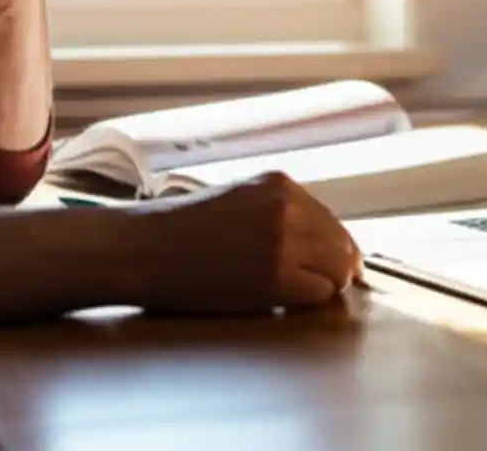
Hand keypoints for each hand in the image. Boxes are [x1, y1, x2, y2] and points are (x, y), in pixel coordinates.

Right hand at [129, 173, 362, 313]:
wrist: (142, 248)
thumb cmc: (180, 231)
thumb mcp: (238, 199)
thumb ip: (279, 211)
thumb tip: (320, 243)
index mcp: (280, 184)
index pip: (331, 221)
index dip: (331, 249)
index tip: (324, 266)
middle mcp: (289, 207)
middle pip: (343, 247)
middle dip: (335, 269)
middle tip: (316, 287)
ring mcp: (285, 241)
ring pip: (339, 271)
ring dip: (323, 286)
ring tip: (294, 293)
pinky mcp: (277, 276)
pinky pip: (320, 295)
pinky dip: (308, 303)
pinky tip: (282, 302)